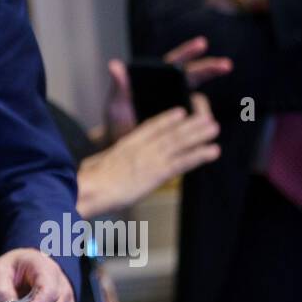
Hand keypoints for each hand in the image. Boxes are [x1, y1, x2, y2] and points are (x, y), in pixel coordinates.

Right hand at [78, 92, 220, 216]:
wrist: (89, 189)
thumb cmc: (87, 182)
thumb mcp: (92, 166)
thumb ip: (98, 163)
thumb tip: (92, 165)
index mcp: (125, 146)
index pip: (149, 128)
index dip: (165, 119)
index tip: (178, 112)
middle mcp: (140, 149)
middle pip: (169, 133)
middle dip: (189, 125)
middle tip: (205, 117)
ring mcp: (150, 160)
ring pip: (179, 144)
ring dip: (198, 135)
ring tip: (214, 129)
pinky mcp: (157, 173)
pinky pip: (183, 163)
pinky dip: (198, 155)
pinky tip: (212, 151)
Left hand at [103, 36, 232, 142]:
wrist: (124, 152)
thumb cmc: (117, 125)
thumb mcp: (116, 106)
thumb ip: (119, 87)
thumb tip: (114, 65)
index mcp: (155, 82)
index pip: (173, 63)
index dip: (188, 52)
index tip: (201, 43)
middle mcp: (171, 92)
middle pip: (194, 76)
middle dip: (211, 69)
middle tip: (226, 65)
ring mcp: (181, 109)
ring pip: (199, 103)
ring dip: (203, 110)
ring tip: (203, 121)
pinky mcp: (186, 126)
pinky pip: (198, 123)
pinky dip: (202, 126)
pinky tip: (203, 135)